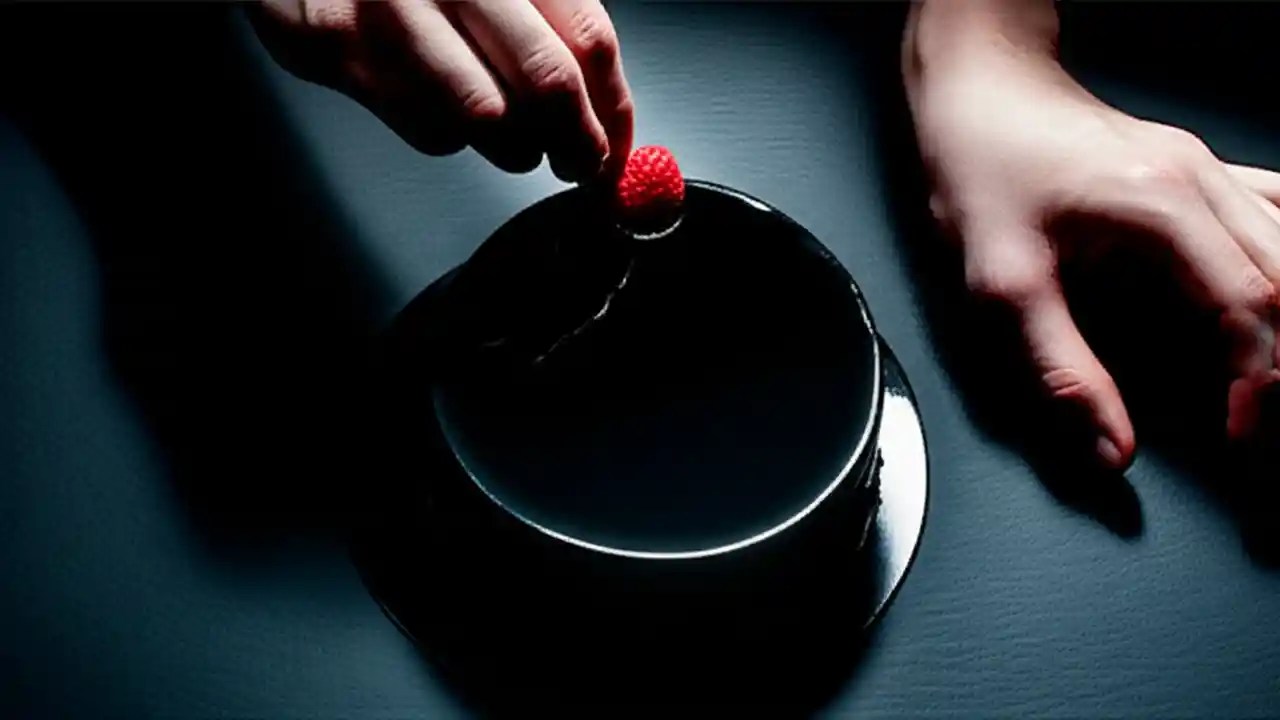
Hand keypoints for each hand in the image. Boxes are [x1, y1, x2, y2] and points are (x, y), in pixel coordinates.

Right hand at [249, 0, 633, 180]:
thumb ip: (553, 26)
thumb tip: (607, 110)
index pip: (590, 40)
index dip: (614, 110)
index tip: (618, 150)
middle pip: (550, 83)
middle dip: (578, 145)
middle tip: (581, 167)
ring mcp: (400, 13)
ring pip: (490, 120)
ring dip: (515, 150)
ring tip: (513, 139)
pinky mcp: (347, 51)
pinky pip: (427, 130)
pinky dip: (448, 138)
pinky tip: (439, 107)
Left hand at [905, 1, 1279, 467]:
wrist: (979, 90)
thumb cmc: (982, 170)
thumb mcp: (1002, 282)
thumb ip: (1060, 367)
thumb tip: (1110, 445)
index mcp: (1161, 205)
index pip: (1251, 303)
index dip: (1257, 378)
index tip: (1239, 427)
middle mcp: (1200, 179)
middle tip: (1254, 412)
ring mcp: (1206, 168)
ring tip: (1260, 373)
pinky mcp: (1197, 170)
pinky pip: (1274, 214)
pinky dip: (1279, 268)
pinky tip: (1265, 305)